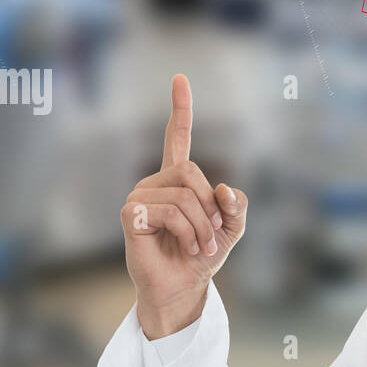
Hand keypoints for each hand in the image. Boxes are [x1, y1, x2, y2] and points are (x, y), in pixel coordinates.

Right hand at [121, 74, 247, 338]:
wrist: (183, 288)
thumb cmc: (202, 256)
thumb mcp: (232, 228)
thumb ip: (236, 206)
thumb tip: (224, 189)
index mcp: (178, 180)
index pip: (177, 139)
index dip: (180, 110)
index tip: (180, 79)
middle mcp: (155, 183)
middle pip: (192, 173)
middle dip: (210, 207)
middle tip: (211, 234)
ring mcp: (139, 197)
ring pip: (183, 196)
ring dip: (201, 227)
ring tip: (199, 247)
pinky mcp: (130, 216)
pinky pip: (169, 213)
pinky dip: (186, 233)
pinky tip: (183, 246)